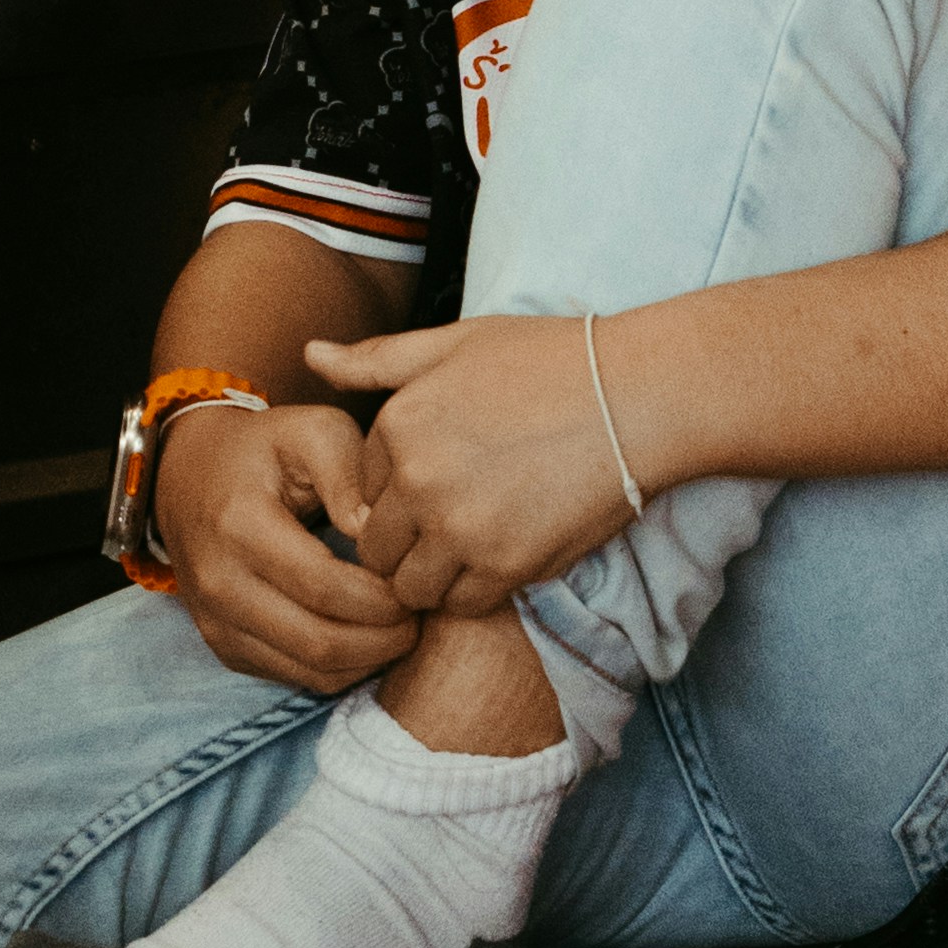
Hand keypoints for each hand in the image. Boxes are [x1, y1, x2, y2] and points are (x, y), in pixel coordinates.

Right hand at [154, 387, 422, 698]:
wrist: (188, 472)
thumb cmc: (265, 448)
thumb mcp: (312, 431)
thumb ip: (350, 474)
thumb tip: (374, 534)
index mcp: (241, 526)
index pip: (326, 589)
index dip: (383, 599)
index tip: (415, 586)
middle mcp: (220, 583)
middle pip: (320, 643)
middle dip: (384, 640)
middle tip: (418, 618)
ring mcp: (216, 621)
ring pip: (309, 672)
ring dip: (366, 661)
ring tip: (398, 629)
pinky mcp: (224, 645)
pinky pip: (293, 677)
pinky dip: (339, 668)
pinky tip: (364, 636)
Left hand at [311, 314, 645, 611]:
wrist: (636, 397)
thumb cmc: (550, 361)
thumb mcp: (455, 342)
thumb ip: (378, 358)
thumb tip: (311, 354)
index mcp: (397, 426)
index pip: (360, 491)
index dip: (395, 495)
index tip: (436, 486)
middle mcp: (416, 481)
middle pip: (376, 549)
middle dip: (404, 545)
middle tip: (450, 528)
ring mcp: (458, 529)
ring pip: (410, 588)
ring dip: (434, 577)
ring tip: (474, 548)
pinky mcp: (505, 566)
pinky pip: (462, 605)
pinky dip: (476, 592)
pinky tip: (504, 556)